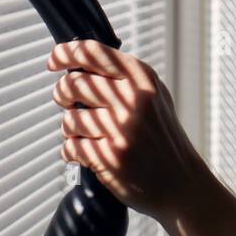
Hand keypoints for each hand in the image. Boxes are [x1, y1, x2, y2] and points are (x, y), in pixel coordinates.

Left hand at [47, 39, 205, 221]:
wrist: (181, 183)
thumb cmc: (162, 138)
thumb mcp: (154, 96)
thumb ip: (123, 78)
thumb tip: (79, 61)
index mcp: (141, 78)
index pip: (92, 52)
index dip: (65, 54)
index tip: (54, 61)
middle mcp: (132, 99)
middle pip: (73, 83)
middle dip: (62, 93)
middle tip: (65, 100)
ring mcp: (121, 129)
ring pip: (69, 118)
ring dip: (69, 127)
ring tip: (82, 134)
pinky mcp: (110, 157)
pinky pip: (71, 147)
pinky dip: (71, 150)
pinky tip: (83, 153)